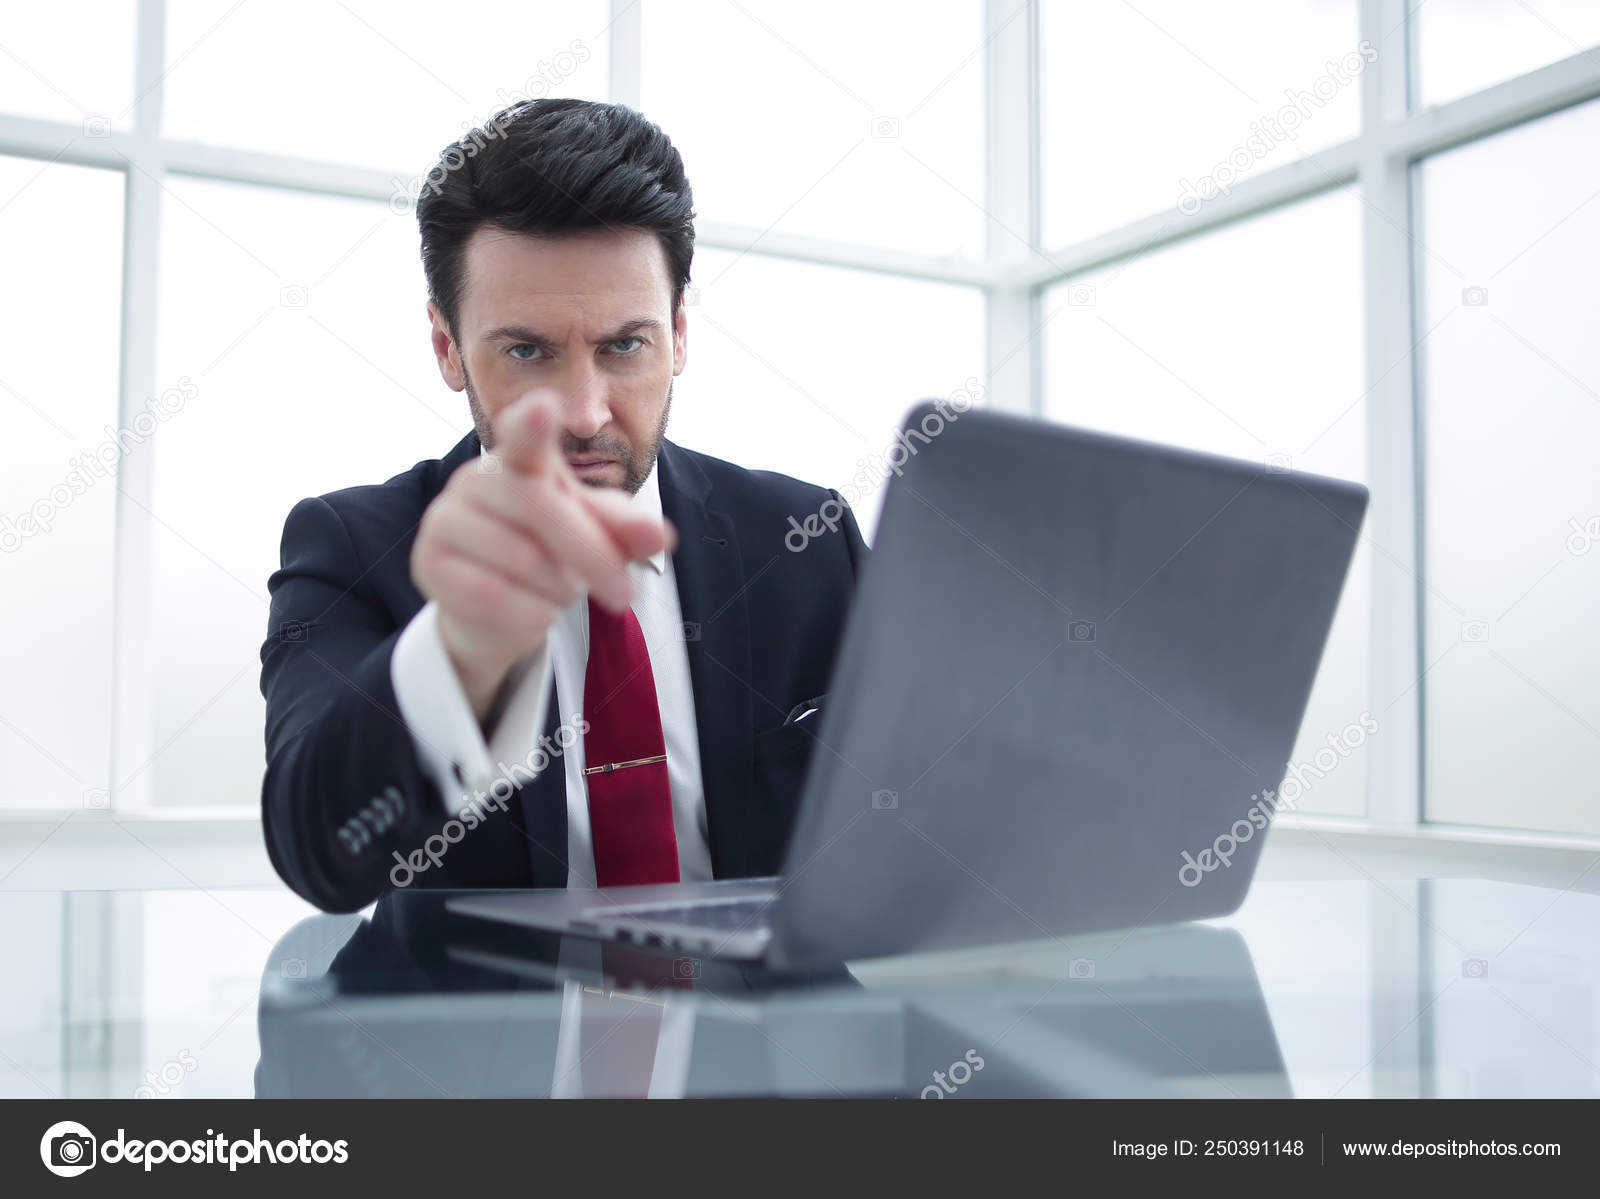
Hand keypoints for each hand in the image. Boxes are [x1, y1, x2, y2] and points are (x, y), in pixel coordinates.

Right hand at [411, 389, 673, 720]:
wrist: (495, 611)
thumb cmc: (550, 555)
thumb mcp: (597, 538)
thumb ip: (626, 531)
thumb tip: (661, 537)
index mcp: (519, 460)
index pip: (525, 435)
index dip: (534, 423)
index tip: (546, 407)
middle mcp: (474, 479)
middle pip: (543, 509)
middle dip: (594, 556)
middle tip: (626, 593)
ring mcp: (443, 518)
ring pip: (521, 558)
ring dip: (560, 588)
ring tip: (563, 592)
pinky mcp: (426, 563)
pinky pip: (492, 595)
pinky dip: (531, 614)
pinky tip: (537, 613)